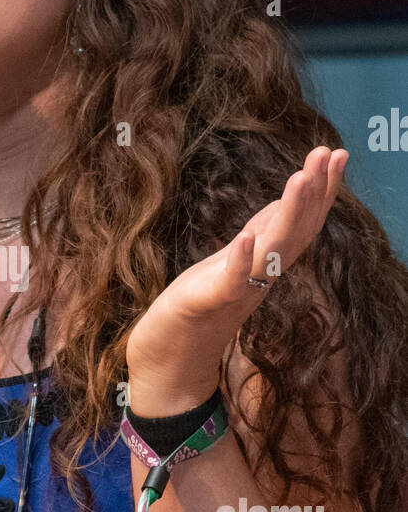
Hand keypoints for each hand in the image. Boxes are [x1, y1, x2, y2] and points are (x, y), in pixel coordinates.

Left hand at [126, 146, 347, 414]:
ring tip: (300, 179)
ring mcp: (238, 290)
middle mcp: (261, 275)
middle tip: (328, 155)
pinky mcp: (209, 303)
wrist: (174, 357)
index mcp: (267, 262)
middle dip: (314, 192)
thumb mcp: (237, 257)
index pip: (302, 222)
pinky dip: (241, 261)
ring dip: (288, 216)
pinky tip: (247, 237)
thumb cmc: (203, 304)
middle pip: (296, 232)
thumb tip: (292, 198)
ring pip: (272, 252)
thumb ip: (265, 231)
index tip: (336, 154)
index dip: (322, 190)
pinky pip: (230, 283)